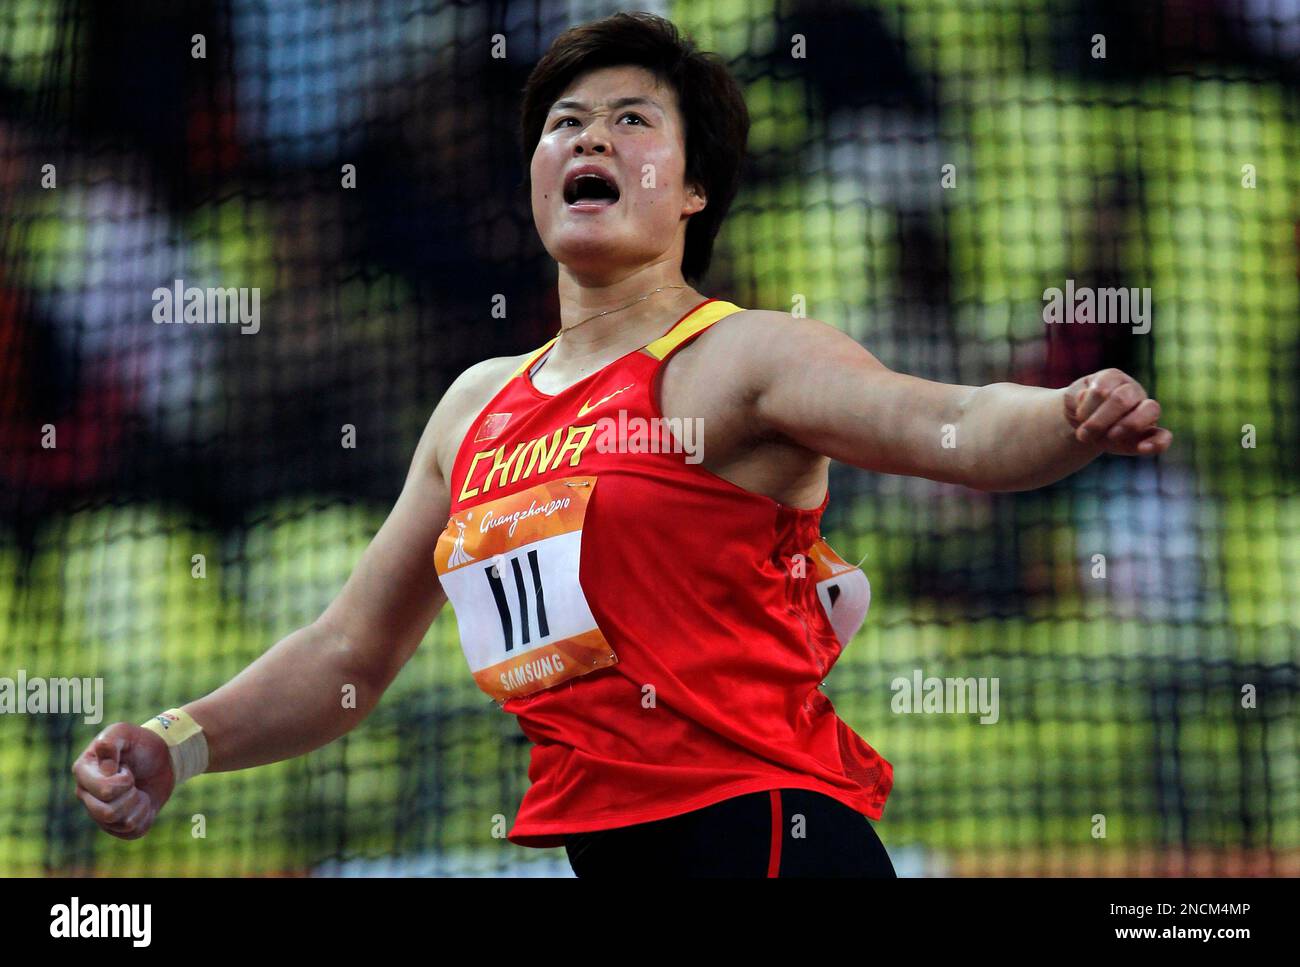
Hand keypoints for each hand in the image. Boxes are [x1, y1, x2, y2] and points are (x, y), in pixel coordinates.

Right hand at [71, 722, 174, 839]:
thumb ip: (109, 743)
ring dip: (138, 804)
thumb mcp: (123, 732)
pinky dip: (145, 816)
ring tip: (137, 790)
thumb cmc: (139, 743)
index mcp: (83, 773)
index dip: (123, 781)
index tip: (126, 768)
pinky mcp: (118, 826)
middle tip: (133, 780)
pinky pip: (133, 832)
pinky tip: (142, 802)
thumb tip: (106, 769)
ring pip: (121, 823)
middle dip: (130, 795)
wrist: (161, 757)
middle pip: (107, 813)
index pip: (104, 791)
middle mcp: (86, 796)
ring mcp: (100, 813)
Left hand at [1064, 368, 1172, 455]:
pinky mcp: (1150, 433)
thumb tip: (1087, 396)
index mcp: (1112, 378)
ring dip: (1126, 426)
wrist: (1086, 425)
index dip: (1088, 407)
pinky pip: (1164, 436)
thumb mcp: (1071, 400)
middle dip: (1099, 421)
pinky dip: (1157, 443)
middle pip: (1123, 399)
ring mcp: (1145, 411)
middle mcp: (1133, 390)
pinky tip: (1142, 449)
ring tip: (1110, 437)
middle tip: (1083, 435)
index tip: (1078, 417)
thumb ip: (1076, 396)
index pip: (1103, 390)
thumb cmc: (1081, 408)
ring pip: (1150, 410)